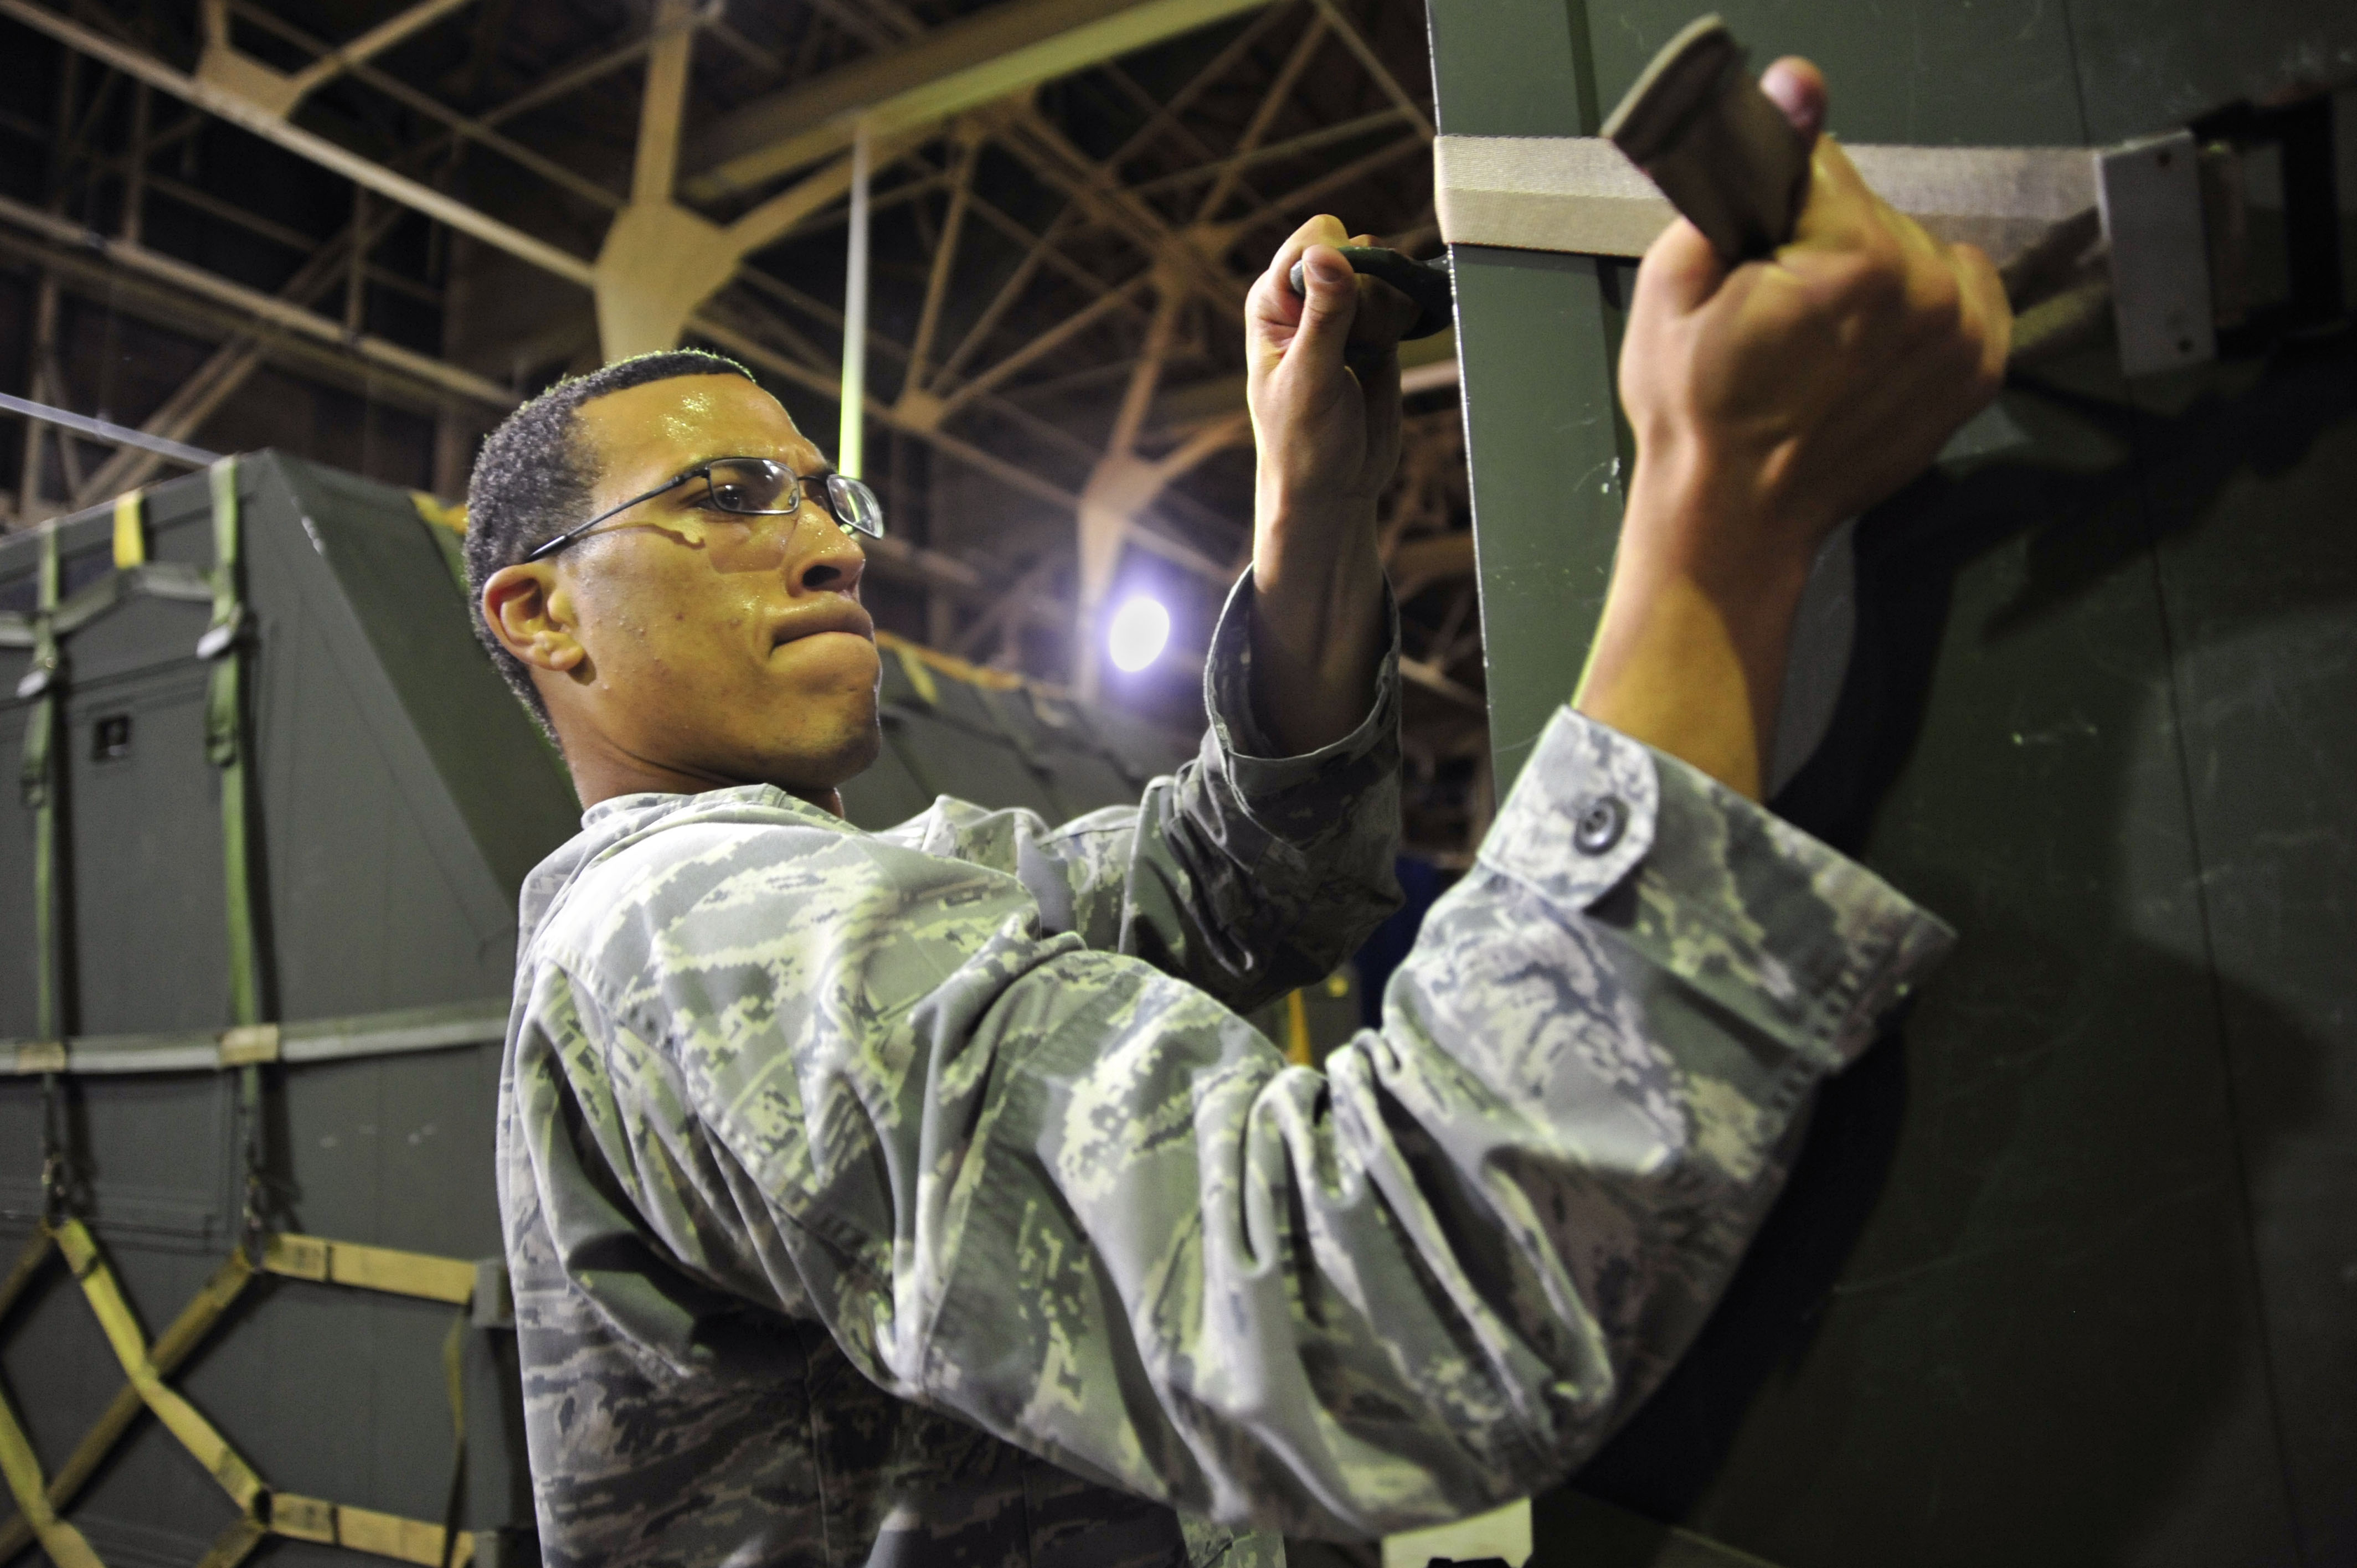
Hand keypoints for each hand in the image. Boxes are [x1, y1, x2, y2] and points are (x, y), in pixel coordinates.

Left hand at [1242, 215, 1417, 753]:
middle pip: (1358, 253)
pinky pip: (1401, 300)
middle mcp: (1305, 301)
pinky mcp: (1376, 333)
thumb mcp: (1311, 380)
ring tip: (1369, 356)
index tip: (1344, 311)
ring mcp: (1343, 315)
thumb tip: (1328, 253)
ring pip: (1385, 276)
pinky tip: (1389, 353)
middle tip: (1358, 346)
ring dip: (1388, 312)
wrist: (1333, 491)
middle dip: (1369, 294)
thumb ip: (1325, 316)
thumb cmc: (1303, 445)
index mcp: (1272, 302)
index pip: (1313, 242)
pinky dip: (1406, 319)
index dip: (1340, 266)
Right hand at [1576, 58, 2009, 797]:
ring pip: (1914, 248)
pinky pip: (1962, 289)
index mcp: (1854, 259)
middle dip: (1822, 241)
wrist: (1732, 521)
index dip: (1772, 207)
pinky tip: (1867, 346)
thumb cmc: (1695, 416)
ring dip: (1873, 275)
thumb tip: (1798, 86)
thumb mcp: (1677, 281)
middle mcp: (1927, 289)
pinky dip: (1921, 307)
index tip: (1751, 258)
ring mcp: (1961, 335)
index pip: (1820, 166)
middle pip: (1870, 209)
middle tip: (1774, 313)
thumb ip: (1745, 175)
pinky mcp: (1979, 369)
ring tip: (1818, 340)